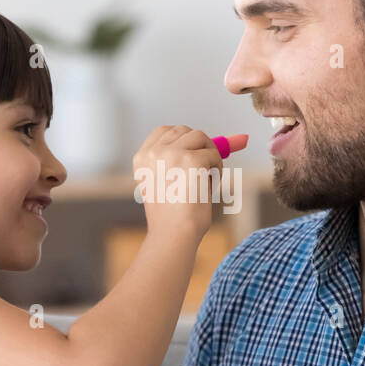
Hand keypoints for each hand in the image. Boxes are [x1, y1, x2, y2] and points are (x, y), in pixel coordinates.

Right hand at [132, 125, 222, 240]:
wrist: (173, 235)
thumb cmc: (172, 217)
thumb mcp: (166, 184)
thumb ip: (178, 162)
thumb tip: (223, 142)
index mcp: (142, 159)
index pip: (163, 131)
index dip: (182, 138)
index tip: (194, 150)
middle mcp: (154, 152)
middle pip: (183, 130)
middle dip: (199, 144)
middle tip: (207, 166)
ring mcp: (172, 154)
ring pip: (200, 136)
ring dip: (210, 153)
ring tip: (210, 177)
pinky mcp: (192, 160)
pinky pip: (213, 154)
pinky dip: (218, 168)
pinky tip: (211, 186)